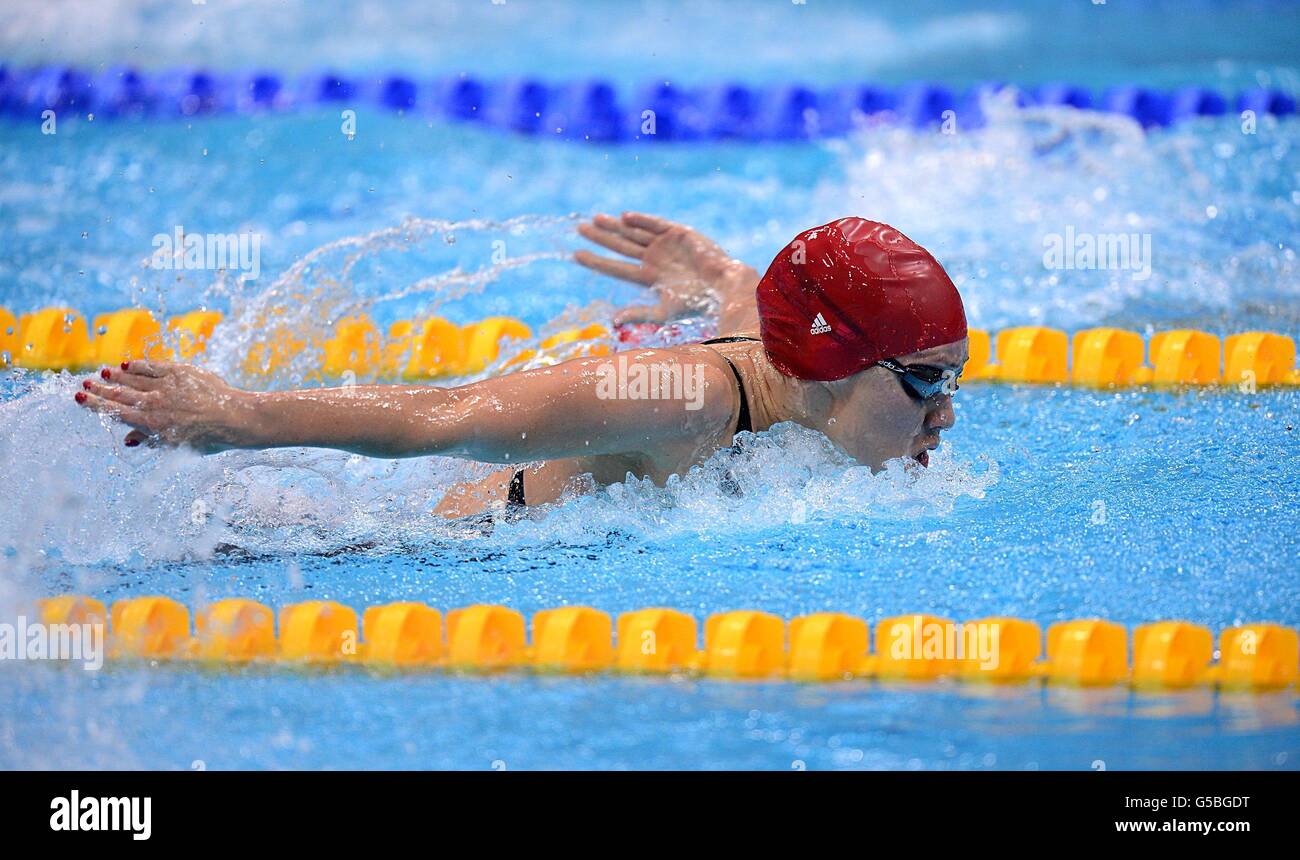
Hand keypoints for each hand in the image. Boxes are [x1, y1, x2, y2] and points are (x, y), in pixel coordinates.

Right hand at [75, 360, 252, 451]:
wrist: (235, 418)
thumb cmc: (208, 438)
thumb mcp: (177, 446)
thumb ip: (150, 441)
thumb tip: (128, 440)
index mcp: (151, 423)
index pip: (115, 411)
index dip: (95, 403)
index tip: (80, 397)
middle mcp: (155, 403)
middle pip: (120, 394)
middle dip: (100, 388)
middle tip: (84, 383)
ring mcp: (166, 386)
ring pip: (133, 379)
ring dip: (115, 376)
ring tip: (102, 373)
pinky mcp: (180, 372)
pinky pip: (152, 367)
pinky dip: (137, 366)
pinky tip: (125, 365)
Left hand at [575, 212, 750, 325]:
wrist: (723, 288)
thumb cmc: (697, 304)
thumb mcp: (664, 311)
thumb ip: (639, 314)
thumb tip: (612, 321)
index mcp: (649, 278)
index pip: (617, 268)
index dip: (597, 261)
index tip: (576, 255)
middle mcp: (655, 259)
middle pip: (622, 246)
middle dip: (602, 238)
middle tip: (581, 229)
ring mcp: (666, 245)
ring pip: (635, 233)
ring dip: (616, 226)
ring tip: (595, 219)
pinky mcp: (679, 233)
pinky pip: (655, 224)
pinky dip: (641, 220)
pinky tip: (624, 217)